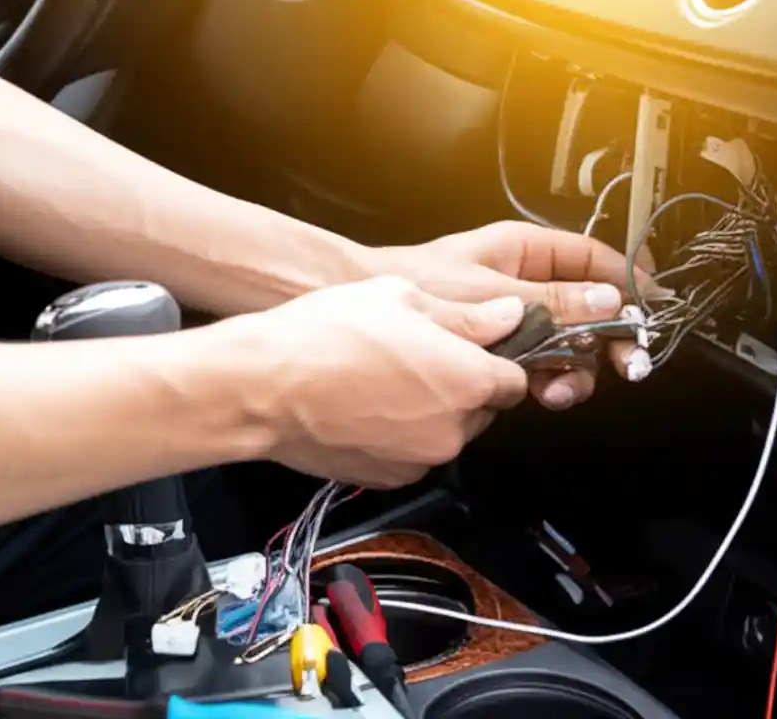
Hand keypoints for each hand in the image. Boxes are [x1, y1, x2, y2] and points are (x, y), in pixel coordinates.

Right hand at [241, 276, 527, 487]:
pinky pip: (413, 456)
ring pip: (446, 434)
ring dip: (431, 414)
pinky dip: (401, 438)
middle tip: (416, 357)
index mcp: (468, 380)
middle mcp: (453, 429)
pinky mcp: (389, 479)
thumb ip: (466, 316)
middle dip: (462, 387)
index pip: (515, 380)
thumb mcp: (401, 298)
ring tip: (383, 381)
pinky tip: (365, 408)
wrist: (261, 387)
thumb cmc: (325, 335)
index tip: (473, 349)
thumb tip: (508, 316)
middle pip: (482, 410)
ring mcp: (420, 461)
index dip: (495, 361)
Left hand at [369, 221, 652, 409]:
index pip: (596, 259)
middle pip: (591, 307)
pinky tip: (546, 390)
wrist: (360, 307)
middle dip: (609, 337)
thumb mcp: (494, 292)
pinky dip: (551, 379)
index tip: (652, 306)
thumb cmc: (415, 285)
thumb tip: (608, 302)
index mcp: (527, 251)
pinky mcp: (501, 348)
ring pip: (570, 341)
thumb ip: (554, 302)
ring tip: (566, 385)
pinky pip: (542, 363)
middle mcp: (526, 283)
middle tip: (626, 362)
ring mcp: (516, 317)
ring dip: (578, 366)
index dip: (630, 281)